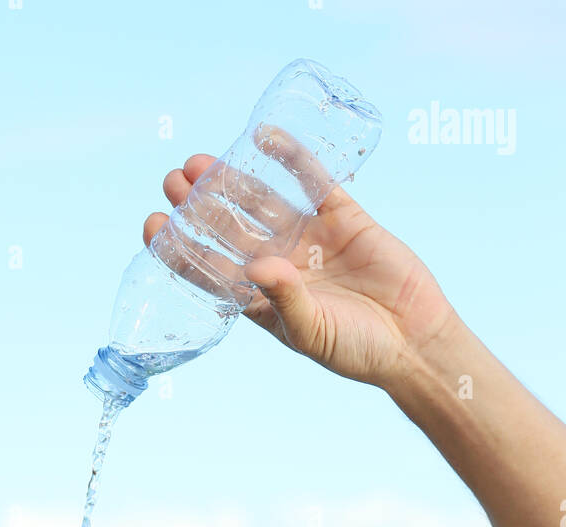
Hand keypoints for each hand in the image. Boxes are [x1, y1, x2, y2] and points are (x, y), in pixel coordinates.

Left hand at [143, 145, 459, 389]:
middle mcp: (277, 265)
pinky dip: (290, 157)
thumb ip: (284, 300)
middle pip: (227, 229)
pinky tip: (264, 137)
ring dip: (231, 180)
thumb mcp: (313, 333)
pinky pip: (311, 180)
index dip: (179, 249)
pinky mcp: (342, 216)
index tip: (152, 226)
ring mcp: (308, 238)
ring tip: (198, 162)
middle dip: (198, 206)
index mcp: (260, 300)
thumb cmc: (358, 350)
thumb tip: (257, 264)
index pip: (209, 270)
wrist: (413, 340)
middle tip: (172, 182)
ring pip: (260, 201)